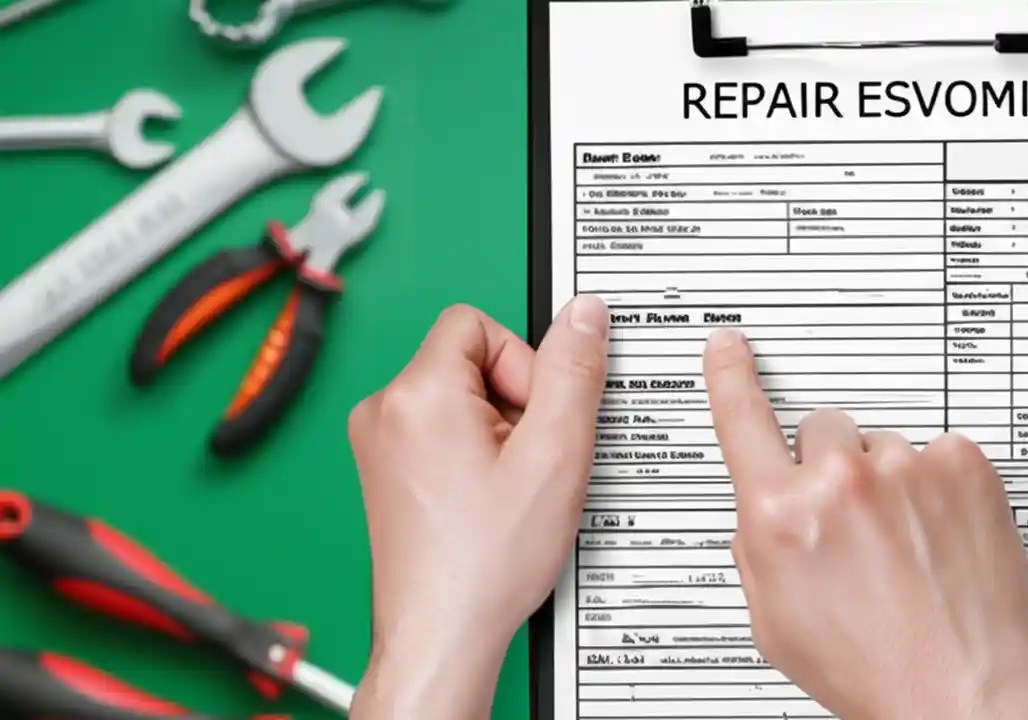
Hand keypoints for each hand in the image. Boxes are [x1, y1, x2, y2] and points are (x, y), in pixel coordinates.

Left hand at [348, 298, 608, 718]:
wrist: (441, 633)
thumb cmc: (485, 561)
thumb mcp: (554, 455)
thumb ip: (573, 372)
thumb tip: (583, 315)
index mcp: (418, 394)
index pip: (478, 322)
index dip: (522, 363)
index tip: (535, 418)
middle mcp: (384, 410)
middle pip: (468, 360)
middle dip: (512, 400)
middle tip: (527, 460)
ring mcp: (378, 442)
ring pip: (458, 398)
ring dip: (495, 430)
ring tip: (508, 486)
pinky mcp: (384, 469)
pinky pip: (439, 430)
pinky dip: (471, 453)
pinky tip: (488, 499)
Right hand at [702, 329, 1027, 719]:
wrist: (956, 693)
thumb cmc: (870, 667)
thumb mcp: (772, 619)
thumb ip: (757, 545)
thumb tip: (764, 509)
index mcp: (780, 514)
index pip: (739, 417)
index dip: (728, 375)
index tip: (728, 348)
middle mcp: (840, 481)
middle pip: (820, 428)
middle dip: (827, 464)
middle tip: (852, 520)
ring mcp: (906, 469)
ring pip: (881, 444)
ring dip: (886, 480)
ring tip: (903, 541)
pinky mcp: (963, 467)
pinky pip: (939, 450)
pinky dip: (938, 484)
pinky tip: (937, 532)